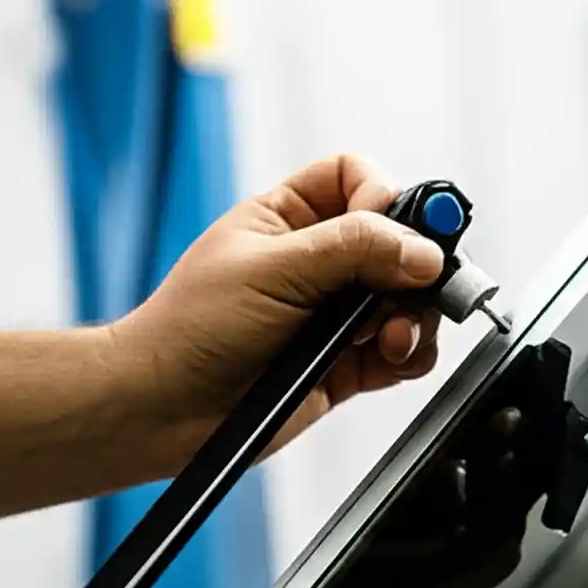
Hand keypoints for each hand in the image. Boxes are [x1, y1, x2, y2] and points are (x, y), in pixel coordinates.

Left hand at [111, 154, 446, 472]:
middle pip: (398, 241)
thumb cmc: (192, 329)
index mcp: (289, 217)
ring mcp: (334, 315)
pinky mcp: (345, 365)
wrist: (164, 409)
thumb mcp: (274, 268)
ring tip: (391, 334)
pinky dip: (410, 354)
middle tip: (416, 284)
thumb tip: (422, 250)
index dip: (383, 195)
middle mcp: (319, 262)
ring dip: (415, 315)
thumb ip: (353, 250)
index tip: (389, 226)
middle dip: (413, 264)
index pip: (358, 179)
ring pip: (409, 299)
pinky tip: (390, 356)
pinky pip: (403, 352)